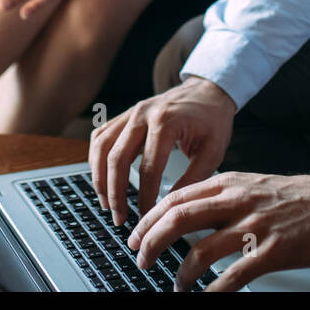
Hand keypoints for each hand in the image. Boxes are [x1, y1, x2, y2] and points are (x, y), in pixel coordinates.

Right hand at [88, 75, 235, 225]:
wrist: (207, 91)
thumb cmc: (212, 121)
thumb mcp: (213, 151)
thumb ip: (194, 179)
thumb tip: (171, 207)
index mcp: (166, 123)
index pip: (149, 169)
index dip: (145, 197)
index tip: (145, 218)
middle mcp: (142, 115)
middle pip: (118, 158)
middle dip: (116, 193)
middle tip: (119, 218)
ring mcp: (130, 112)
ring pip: (102, 147)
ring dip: (100, 178)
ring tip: (106, 203)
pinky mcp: (125, 114)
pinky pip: (100, 136)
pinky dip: (96, 159)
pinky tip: (102, 178)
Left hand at [126, 168, 309, 291]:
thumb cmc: (293, 196)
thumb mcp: (248, 184)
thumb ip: (218, 196)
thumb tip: (184, 211)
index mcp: (227, 183)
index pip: (175, 198)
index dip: (149, 220)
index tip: (136, 235)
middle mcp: (236, 201)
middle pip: (178, 219)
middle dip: (152, 242)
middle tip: (141, 259)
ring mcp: (253, 226)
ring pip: (200, 250)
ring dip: (181, 273)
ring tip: (176, 285)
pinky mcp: (271, 251)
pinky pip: (233, 274)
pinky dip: (213, 289)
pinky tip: (205, 296)